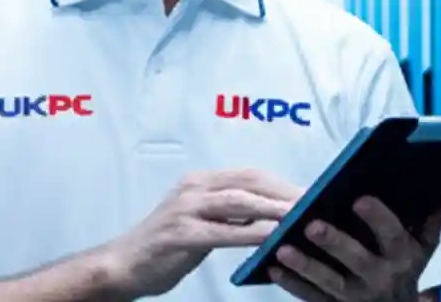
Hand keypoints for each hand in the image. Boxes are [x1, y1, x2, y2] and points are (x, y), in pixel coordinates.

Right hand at [100, 168, 303, 298]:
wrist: (123, 265)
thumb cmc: (166, 247)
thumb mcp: (202, 224)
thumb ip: (231, 217)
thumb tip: (273, 217)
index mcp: (200, 182)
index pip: (251, 175)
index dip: (283, 183)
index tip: (313, 194)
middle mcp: (194, 188)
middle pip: (250, 182)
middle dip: (285, 192)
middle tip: (317, 203)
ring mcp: (185, 209)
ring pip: (239, 201)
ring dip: (273, 208)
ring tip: (302, 216)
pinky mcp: (181, 234)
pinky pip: (223, 231)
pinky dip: (251, 233)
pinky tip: (272, 238)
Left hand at [267, 197, 440, 301]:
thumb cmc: (406, 272)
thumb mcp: (422, 251)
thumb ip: (429, 224)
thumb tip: (440, 198)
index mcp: (402, 258)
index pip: (394, 237)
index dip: (379, 219)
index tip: (360, 199)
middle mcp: (380, 278)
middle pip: (357, 261)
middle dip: (335, 243)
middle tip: (312, 225)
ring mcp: (356, 297)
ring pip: (329, 282)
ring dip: (306, 266)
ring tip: (283, 248)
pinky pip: (311, 297)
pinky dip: (291, 283)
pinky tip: (273, 267)